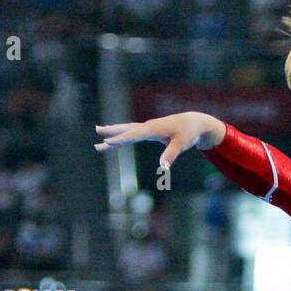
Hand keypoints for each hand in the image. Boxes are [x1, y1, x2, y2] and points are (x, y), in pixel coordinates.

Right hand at [94, 112, 226, 169]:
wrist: (194, 122)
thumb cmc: (188, 133)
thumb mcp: (181, 145)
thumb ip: (171, 155)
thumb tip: (163, 167)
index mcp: (153, 129)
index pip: (134, 135)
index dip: (121, 140)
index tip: (108, 143)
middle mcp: (148, 126)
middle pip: (126, 130)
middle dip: (111, 133)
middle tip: (96, 134)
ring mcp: (148, 127)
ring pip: (127, 129)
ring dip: (113, 131)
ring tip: (99, 132)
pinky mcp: (151, 130)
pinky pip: (133, 132)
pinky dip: (123, 133)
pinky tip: (116, 136)